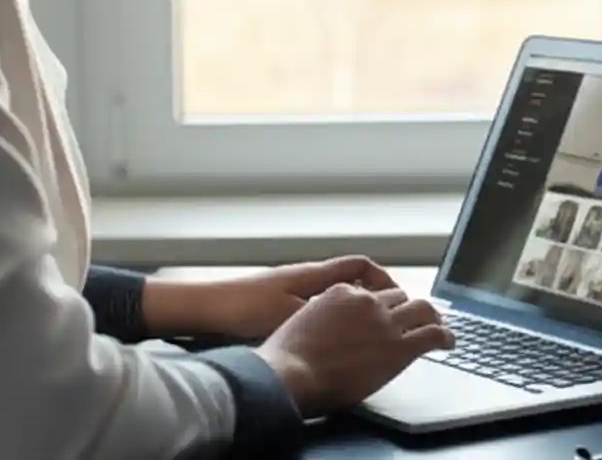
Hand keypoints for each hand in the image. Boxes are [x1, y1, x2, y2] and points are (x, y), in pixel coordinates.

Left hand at [142, 256, 397, 339]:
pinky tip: (329, 337)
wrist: (205, 308)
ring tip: (364, 329)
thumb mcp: (291, 313)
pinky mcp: (279, 301)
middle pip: (350, 278)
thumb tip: (360, 315)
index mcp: (315, 274)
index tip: (396, 297)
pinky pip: (318, 304)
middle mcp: (307, 276)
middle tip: (387, 317)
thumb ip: (326, 313)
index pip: (360, 265)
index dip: (383, 277)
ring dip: (352, 306)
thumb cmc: (246, 308)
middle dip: (373, 295)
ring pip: (335, 293)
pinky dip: (333, 316)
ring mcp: (292, 287)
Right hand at [256, 284, 454, 416]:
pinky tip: (449, 342)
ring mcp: (385, 321)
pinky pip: (432, 334)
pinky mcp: (398, 345)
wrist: (292, 374)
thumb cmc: (286, 359)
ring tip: (440, 326)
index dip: (384, 304)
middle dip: (409, 309)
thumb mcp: (300, 324)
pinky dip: (445, 336)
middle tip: (418, 318)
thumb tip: (328, 336)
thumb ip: (322, 321)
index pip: (374, 292)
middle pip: (399, 298)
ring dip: (432, 318)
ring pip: (421, 309)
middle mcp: (367, 301)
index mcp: (342, 292)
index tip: (389, 312)